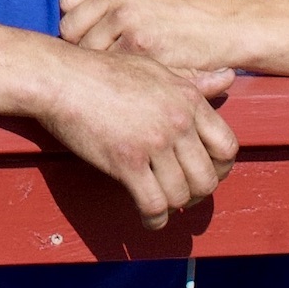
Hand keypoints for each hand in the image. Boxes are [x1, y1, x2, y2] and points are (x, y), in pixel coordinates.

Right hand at [32, 44, 237, 230]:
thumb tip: (228, 78)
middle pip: (207, 177)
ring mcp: (153, 142)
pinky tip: (148, 218)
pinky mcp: (127, 162)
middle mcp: (177, 121)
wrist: (60, 78)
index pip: (227, 147)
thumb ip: (193, 81)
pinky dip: (154, 219)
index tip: (204, 172)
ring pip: (181, 195)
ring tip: (162, 204)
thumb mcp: (153, 68)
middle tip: (184, 196)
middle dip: (197, 193)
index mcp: (187, 98)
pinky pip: (154, 204)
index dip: (220, 168)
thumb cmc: (102, 71)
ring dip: (173, 207)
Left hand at [59, 0, 243, 71]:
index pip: (68, 4)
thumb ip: (107, 0)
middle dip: (82, 48)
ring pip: (86, 51)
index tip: (91, 40)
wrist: (224, 28)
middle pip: (70, 29)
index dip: (77, 26)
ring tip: (119, 71)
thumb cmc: (181, 16)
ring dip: (99, 65)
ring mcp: (127, 15)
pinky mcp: (140, 44)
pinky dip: (119, 77)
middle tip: (102, 61)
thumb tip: (67, 25)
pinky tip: (134, 77)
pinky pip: (109, 67)